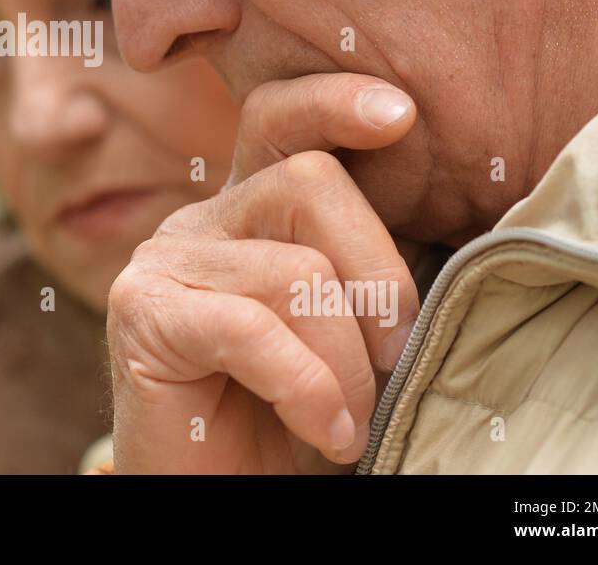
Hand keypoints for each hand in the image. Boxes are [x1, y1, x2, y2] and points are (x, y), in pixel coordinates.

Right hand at [108, 74, 420, 472]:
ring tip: (349, 423)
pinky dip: (307, 389)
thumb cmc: (294, 418)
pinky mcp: (141, 312)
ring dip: (346, 364)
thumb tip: (456, 234)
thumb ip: (370, 275)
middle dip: (378, 274)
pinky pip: (251, 329)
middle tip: (396, 357)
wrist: (216, 495)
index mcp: (252, 210)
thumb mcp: (349, 333)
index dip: (332, 103)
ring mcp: (164, 259)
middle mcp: (203, 219)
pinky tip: (324, 433)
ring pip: (295, 271)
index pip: (280, 119)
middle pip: (309, 182)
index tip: (401, 116)